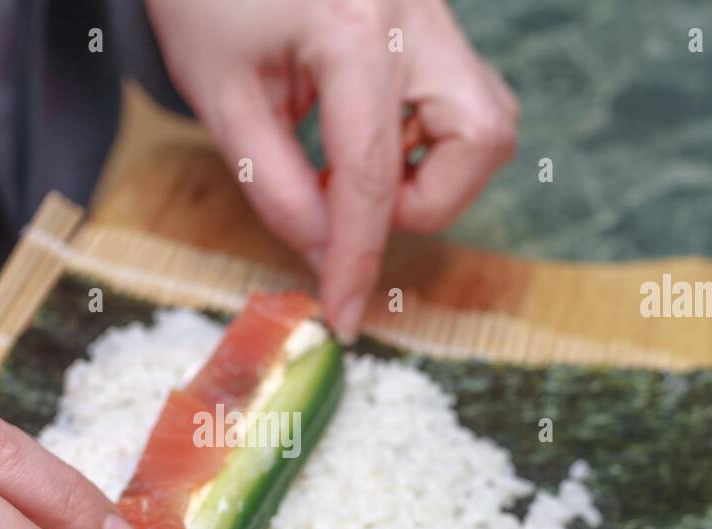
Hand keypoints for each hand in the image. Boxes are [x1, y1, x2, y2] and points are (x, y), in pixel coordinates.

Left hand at [146, 0, 517, 340]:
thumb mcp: (223, 99)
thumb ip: (279, 186)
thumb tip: (327, 256)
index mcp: (355, 29)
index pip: (374, 177)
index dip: (359, 259)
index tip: (346, 316)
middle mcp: (416, 14)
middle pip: (481, 139)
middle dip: (425, 198)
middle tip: (348, 200)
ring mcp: (433, 8)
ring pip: (487, 118)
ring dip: (433, 169)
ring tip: (354, 166)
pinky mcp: (430, 14)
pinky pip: (462, 94)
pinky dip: (425, 136)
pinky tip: (365, 133)